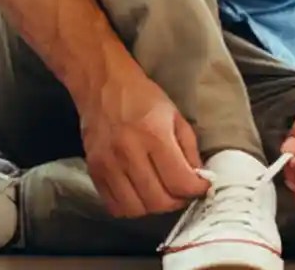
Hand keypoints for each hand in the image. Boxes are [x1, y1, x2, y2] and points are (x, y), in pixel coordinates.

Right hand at [75, 66, 210, 217]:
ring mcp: (108, 164)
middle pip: (158, 201)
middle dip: (177, 201)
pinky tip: (140, 193)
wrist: (102, 84)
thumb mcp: (175, 115)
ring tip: (161, 193)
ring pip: (136, 209)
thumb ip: (189, 149)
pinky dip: (131, 207)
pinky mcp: (93, 171)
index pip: (179, 181)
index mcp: (154, 135)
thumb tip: (198, 178)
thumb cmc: (143, 97)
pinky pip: (114, 206)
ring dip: (154, 207)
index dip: (196, 189)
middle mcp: (129, 153)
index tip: (201, 185)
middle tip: (182, 191)